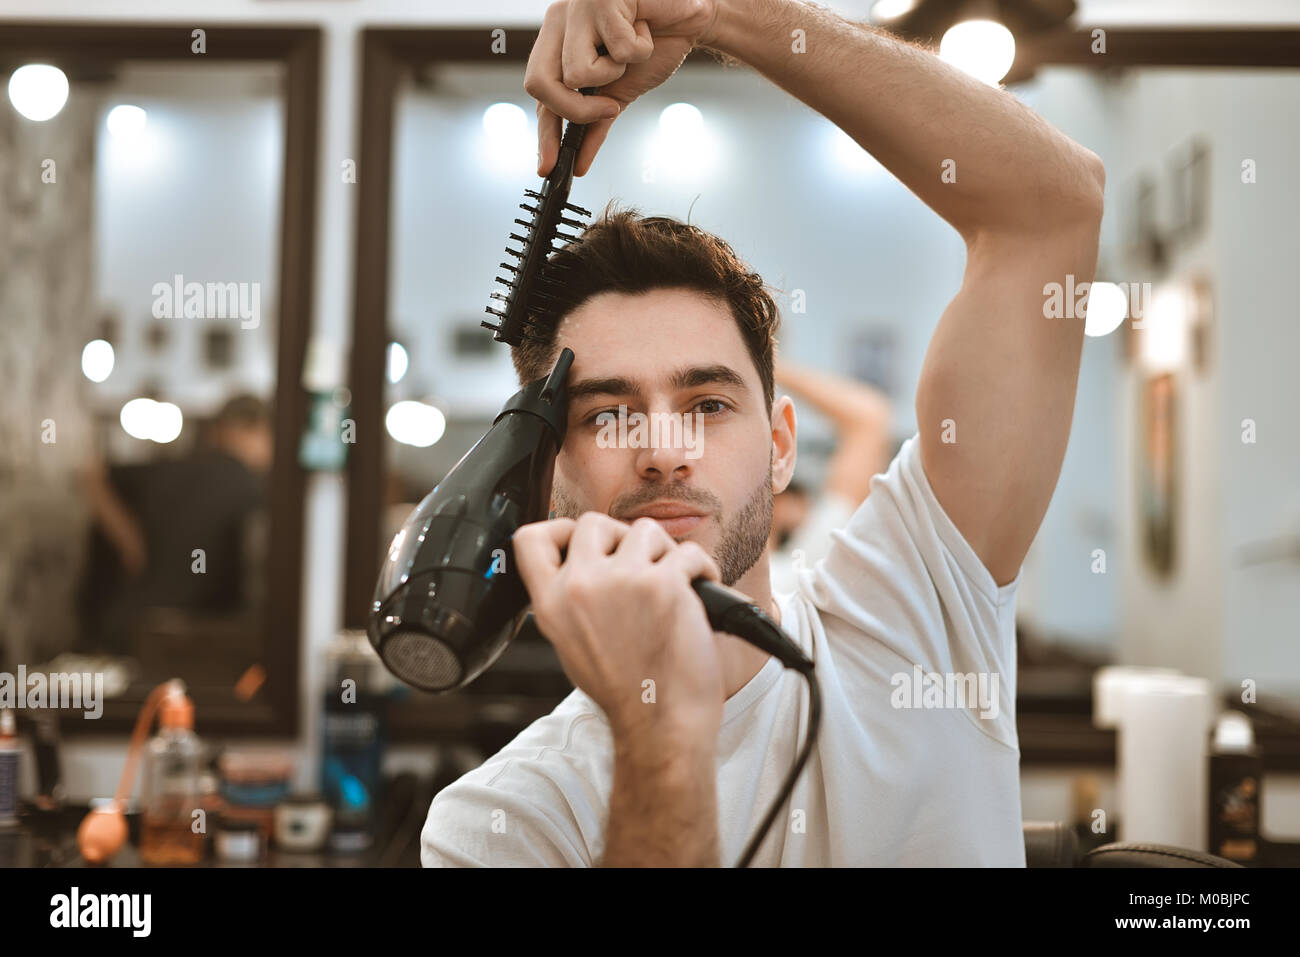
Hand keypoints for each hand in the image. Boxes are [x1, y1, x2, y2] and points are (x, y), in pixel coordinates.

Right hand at [512, 511, 725, 737]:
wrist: (660, 725)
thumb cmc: (625, 691)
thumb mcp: (572, 645)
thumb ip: (573, 599)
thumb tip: (593, 560)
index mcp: (551, 604)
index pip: (528, 538)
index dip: (558, 530)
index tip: (582, 541)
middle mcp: (580, 587)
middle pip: (593, 522)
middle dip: (620, 538)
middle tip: (638, 567)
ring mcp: (623, 581)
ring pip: (644, 530)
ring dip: (663, 552)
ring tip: (671, 584)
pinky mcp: (665, 584)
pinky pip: (688, 552)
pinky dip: (702, 568)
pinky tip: (700, 589)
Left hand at [526, 0, 719, 176]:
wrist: (690, 19)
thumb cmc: (654, 47)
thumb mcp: (618, 93)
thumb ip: (594, 124)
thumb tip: (577, 164)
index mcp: (556, 43)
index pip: (539, 93)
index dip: (544, 132)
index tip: (548, 167)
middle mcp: (558, 24)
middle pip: (539, 84)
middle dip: (576, 109)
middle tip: (610, 107)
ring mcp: (576, 9)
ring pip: (576, 73)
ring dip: (615, 72)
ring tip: (631, 50)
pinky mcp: (600, 0)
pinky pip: (616, 51)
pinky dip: (639, 48)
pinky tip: (644, 29)